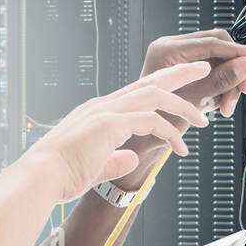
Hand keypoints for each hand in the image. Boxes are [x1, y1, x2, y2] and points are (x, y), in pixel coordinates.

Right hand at [19, 60, 212, 202]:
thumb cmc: (61, 175)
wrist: (42, 177)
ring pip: (155, 95)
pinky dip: (170, 132)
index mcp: (98, 112)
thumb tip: (130, 159)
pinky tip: (181, 147)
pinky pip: (150, 121)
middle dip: (179, 73)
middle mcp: (103, 105)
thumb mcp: (95, 165)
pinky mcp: (110, 124)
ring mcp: (106, 112)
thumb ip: (114, 160)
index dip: (161, 85)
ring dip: (183, 104)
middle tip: (203, 68)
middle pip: (149, 81)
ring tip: (203, 117)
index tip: (180, 85)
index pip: (136, 91)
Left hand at [140, 28, 245, 116]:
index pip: (213, 43)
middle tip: (243, 93)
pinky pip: (212, 71)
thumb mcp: (194, 100)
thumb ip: (221, 80)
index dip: (241, 51)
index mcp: (167, 49)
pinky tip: (215, 103)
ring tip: (225, 108)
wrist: (142, 137)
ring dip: (228, 85)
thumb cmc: (158, 120)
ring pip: (219, 62)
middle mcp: (171, 47)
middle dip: (234, 72)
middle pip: (218, 49)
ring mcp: (178, 57)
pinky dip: (219, 88)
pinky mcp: (185, 68)